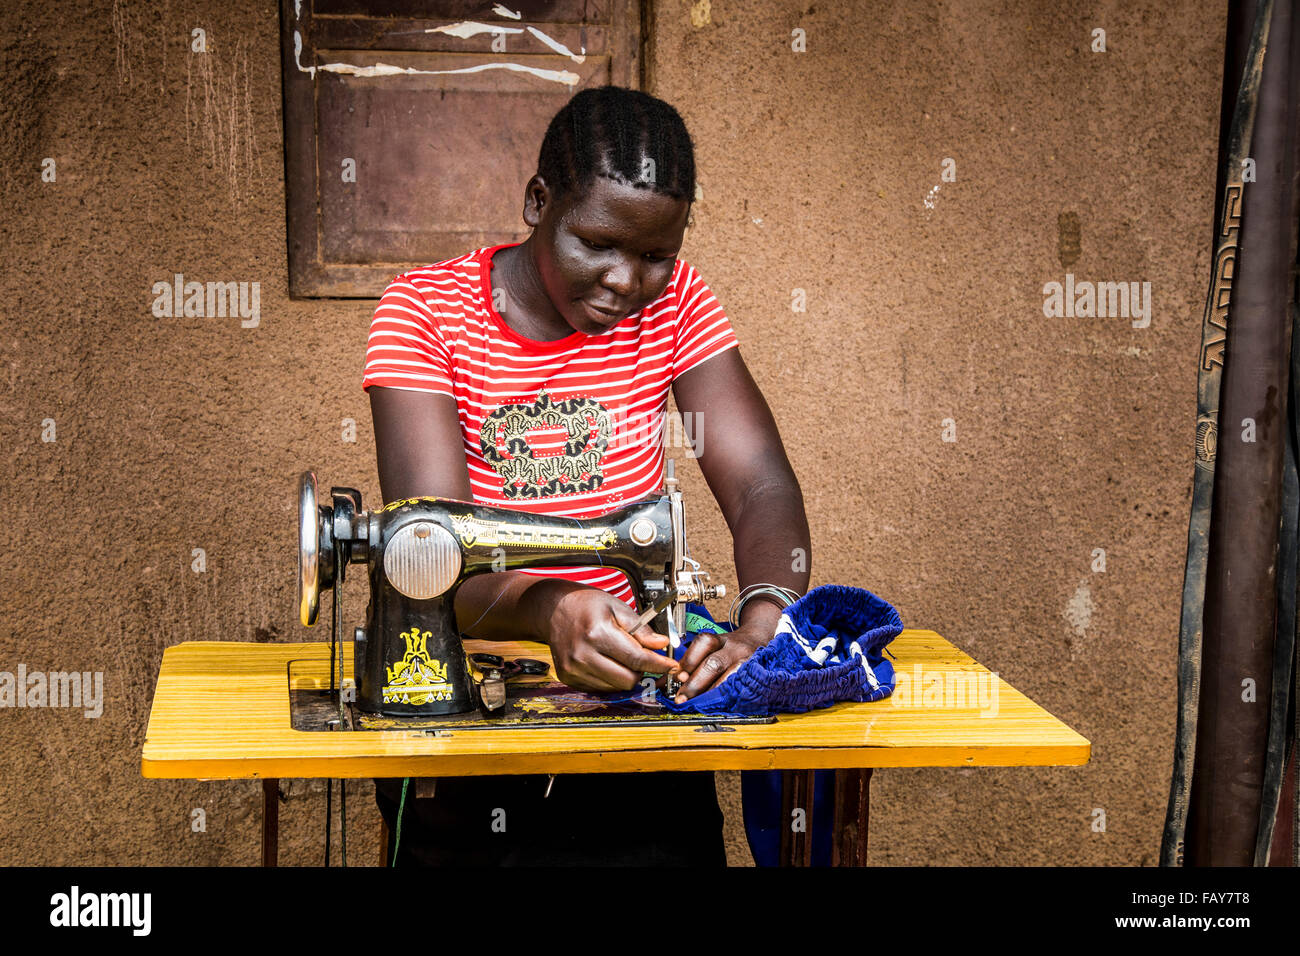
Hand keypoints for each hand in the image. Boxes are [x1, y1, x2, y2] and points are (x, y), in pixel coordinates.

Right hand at [526, 580, 680, 692]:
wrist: (555, 609)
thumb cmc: (586, 605)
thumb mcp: (617, 607)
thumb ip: (640, 628)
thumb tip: (661, 644)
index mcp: (597, 633)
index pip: (636, 659)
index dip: (658, 664)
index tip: (671, 665)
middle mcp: (583, 654)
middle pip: (627, 679)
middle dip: (642, 672)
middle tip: (646, 660)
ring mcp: (573, 668)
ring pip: (615, 687)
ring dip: (626, 676)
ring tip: (623, 657)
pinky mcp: (569, 677)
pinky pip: (600, 687)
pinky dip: (610, 678)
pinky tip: (608, 662)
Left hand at [673, 611, 779, 702]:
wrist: (760, 640)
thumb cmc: (729, 649)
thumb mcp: (711, 648)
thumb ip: (688, 664)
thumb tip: (661, 684)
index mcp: (720, 640)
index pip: (702, 644)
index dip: (688, 661)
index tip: (677, 677)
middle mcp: (734, 649)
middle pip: (713, 664)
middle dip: (695, 683)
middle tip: (681, 698)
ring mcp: (747, 662)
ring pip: (729, 678)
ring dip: (710, 694)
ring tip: (697, 705)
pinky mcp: (756, 676)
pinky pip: (741, 689)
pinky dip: (727, 698)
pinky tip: (717, 706)